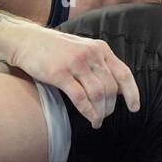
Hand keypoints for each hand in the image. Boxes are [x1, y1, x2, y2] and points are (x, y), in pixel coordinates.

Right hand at [7, 27, 139, 127]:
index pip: (123, 73)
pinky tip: (90, 118)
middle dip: (110, 106)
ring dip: (100, 112)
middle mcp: (91, 54)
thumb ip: (99, 65)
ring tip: (97, 120)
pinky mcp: (59, 73)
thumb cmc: (55, 49)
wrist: (27, 41)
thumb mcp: (82, 49)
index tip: (134, 108)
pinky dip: (88, 112)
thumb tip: (118, 88)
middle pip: (110, 87)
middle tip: (105, 115)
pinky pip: (80, 98)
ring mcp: (75, 63)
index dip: (132, 93)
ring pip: (97, 94)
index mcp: (100, 48)